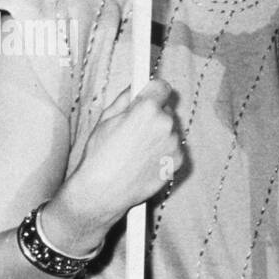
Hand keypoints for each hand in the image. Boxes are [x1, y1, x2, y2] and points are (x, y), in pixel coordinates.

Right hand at [44, 79, 183, 246]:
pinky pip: (174, 148)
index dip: (153, 90)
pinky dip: (164, 151)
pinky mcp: (179, 161)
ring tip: (138, 149)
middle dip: (154, 115)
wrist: (103, 191)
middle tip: (136, 129)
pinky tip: (145, 160)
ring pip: (171, 130)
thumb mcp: (105, 119)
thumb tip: (135, 88)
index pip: (161, 86)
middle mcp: (165, 124)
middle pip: (166, 110)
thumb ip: (125, 99)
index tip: (150, 94)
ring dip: (160, 134)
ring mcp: (174, 144)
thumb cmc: (100, 156)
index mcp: (146, 109)